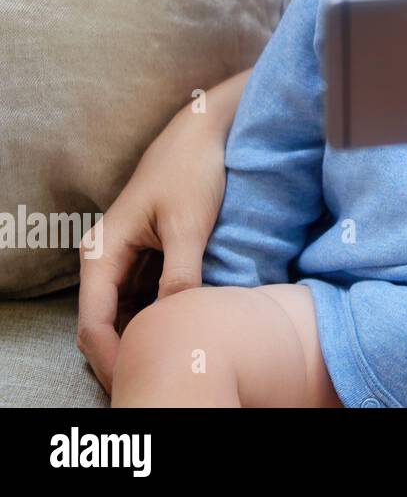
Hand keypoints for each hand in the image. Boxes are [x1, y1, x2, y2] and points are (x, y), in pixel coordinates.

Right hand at [77, 92, 234, 394]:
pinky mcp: (148, 254)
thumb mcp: (189, 225)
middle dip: (127, 353)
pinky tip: (183, 328)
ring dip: (144, 336)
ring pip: (127, 312)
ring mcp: (126, 257)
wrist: (206, 133)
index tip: (138, 380)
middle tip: (160, 378)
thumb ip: (179, 275)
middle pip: (106, 323)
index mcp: (103, 251)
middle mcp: (107, 257)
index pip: (94, 322)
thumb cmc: (194, 172)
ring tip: (174, 359)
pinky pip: (145, 297)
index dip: (113, 357)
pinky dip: (158, 315)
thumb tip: (175, 321)